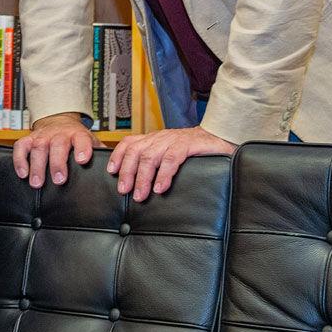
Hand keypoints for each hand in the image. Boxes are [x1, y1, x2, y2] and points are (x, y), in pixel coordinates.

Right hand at [12, 113, 103, 187]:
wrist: (58, 120)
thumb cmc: (75, 137)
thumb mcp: (90, 141)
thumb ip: (100, 153)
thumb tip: (116, 168)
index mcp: (77, 134)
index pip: (81, 138)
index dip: (82, 148)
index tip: (82, 159)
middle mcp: (59, 134)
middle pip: (58, 145)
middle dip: (57, 162)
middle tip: (59, 179)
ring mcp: (43, 136)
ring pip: (38, 147)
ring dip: (37, 165)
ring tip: (37, 182)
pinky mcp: (29, 139)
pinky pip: (21, 147)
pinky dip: (20, 159)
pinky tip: (23, 173)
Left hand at [107, 126, 235, 200]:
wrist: (220, 137)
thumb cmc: (194, 150)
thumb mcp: (170, 154)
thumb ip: (156, 164)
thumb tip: (139, 186)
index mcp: (154, 139)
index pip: (129, 142)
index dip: (118, 155)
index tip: (111, 172)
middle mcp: (160, 138)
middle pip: (136, 151)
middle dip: (127, 172)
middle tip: (124, 191)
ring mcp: (173, 140)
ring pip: (150, 156)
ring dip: (143, 178)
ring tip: (140, 195)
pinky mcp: (188, 144)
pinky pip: (171, 159)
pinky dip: (164, 174)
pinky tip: (160, 188)